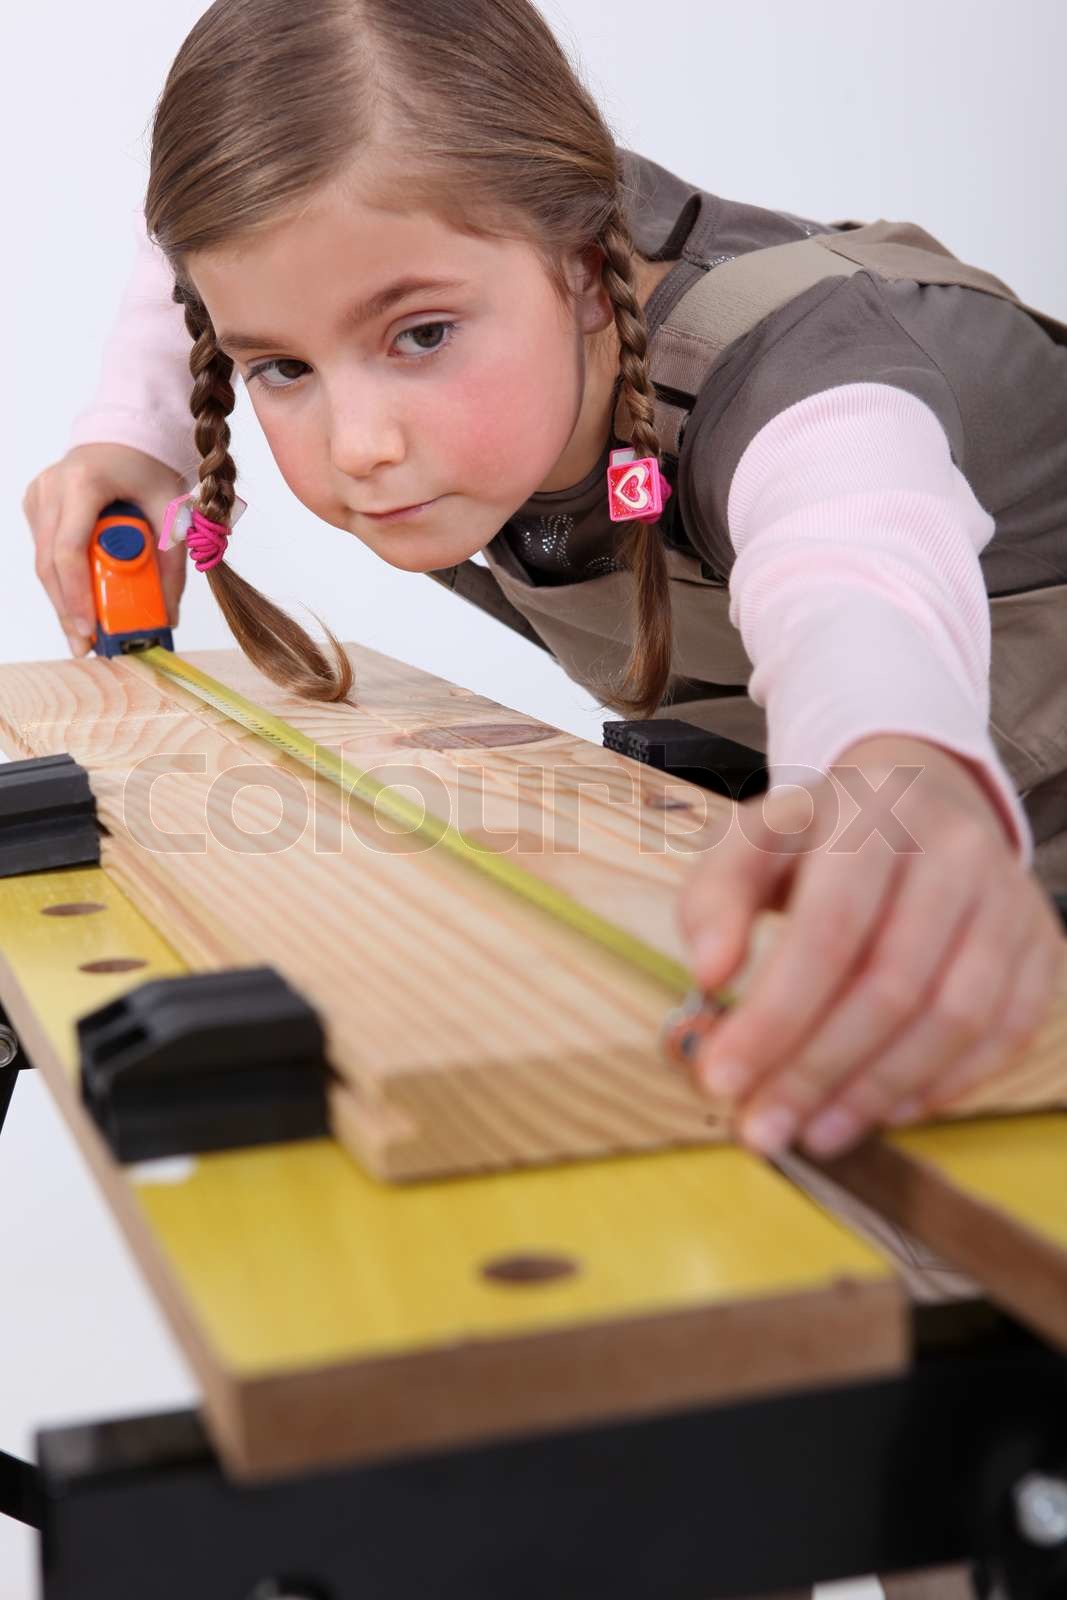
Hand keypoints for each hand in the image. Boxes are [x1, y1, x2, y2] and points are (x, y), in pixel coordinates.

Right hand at [23, 444, 187, 655]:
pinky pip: (45, 550)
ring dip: (64, 599)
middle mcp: (52, 488)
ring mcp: (39, 495)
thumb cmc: (149, 468)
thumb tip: (168, 616)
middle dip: (67, 609)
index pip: (68, 550)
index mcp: (84, 484)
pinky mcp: (36, 504)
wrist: (127, 435)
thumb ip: (173, 564)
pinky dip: (63, 578)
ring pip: (43, 561)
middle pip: (49, 564)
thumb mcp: (172, 513)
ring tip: (84, 633)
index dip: (75, 595)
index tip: (89, 628)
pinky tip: (78, 600)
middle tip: (86, 645)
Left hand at [676, 735, 1062, 1158]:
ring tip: (813, 1132)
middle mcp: (956, 850)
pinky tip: (881, 1110)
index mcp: (873, 815)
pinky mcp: (1039, 944)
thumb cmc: (819, 838)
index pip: (830, 929)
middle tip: (763, 1128)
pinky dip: (945, 1085)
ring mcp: (1009, 899)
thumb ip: (714, 899)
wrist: (918, 799)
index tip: (722, 1080)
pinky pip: (1007, 1032)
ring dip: (878, 1091)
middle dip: (817, 1071)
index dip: (777, 1015)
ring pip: (957, 1017)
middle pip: (893, 984)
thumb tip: (709, 975)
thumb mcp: (750, 842)